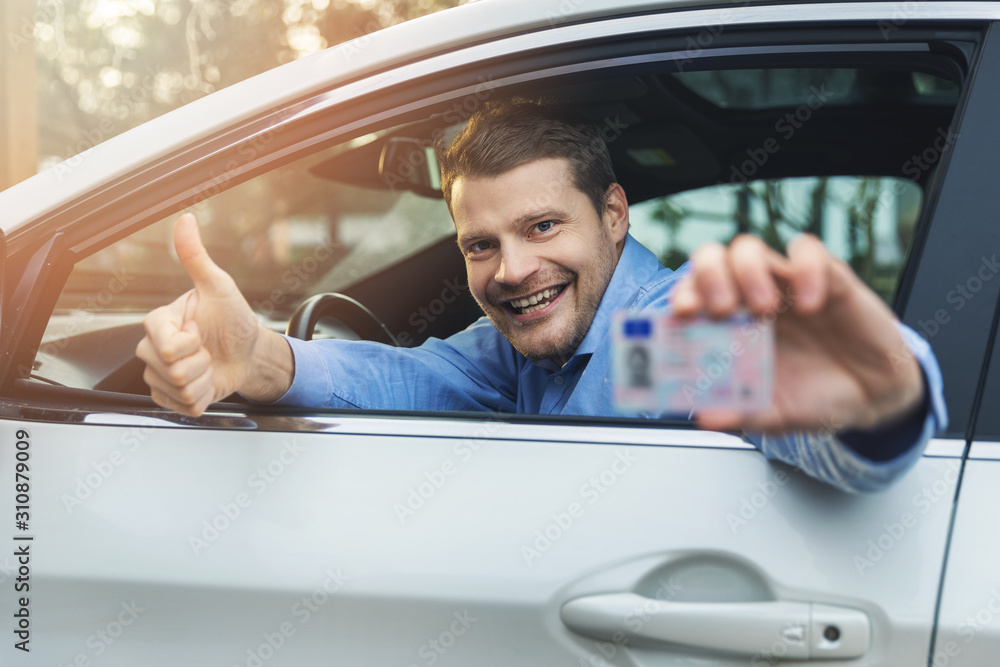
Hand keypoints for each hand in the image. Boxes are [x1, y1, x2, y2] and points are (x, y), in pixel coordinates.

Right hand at [135, 213, 291, 415]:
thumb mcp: (219, 286)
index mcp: (159, 322)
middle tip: (208, 349)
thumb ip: (196, 257)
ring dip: (204, 380)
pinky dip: (203, 398)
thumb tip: (184, 220)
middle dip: (201, 363)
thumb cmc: (233, 319)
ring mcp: (159, 375)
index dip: (192, 344)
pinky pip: (183, 407)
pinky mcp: (169, 397)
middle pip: (171, 371)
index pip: (167, 347)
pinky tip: (206, 381)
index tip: (201, 331)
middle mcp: (153, 349)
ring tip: (209, 364)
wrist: (248, 351)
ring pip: (179, 390)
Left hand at [670, 233, 924, 433]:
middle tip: (721, 309)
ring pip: (749, 249)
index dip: (682, 295)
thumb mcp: (775, 414)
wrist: (870, 397)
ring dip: (748, 272)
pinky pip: (809, 252)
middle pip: (713, 259)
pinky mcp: (826, 278)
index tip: (683, 314)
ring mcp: (785, 285)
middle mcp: (750, 298)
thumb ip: (740, 414)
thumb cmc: (814, 396)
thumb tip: (703, 418)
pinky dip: (805, 270)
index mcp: (730, 326)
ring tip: (764, 309)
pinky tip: (811, 305)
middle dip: (707, 276)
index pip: (692, 293)